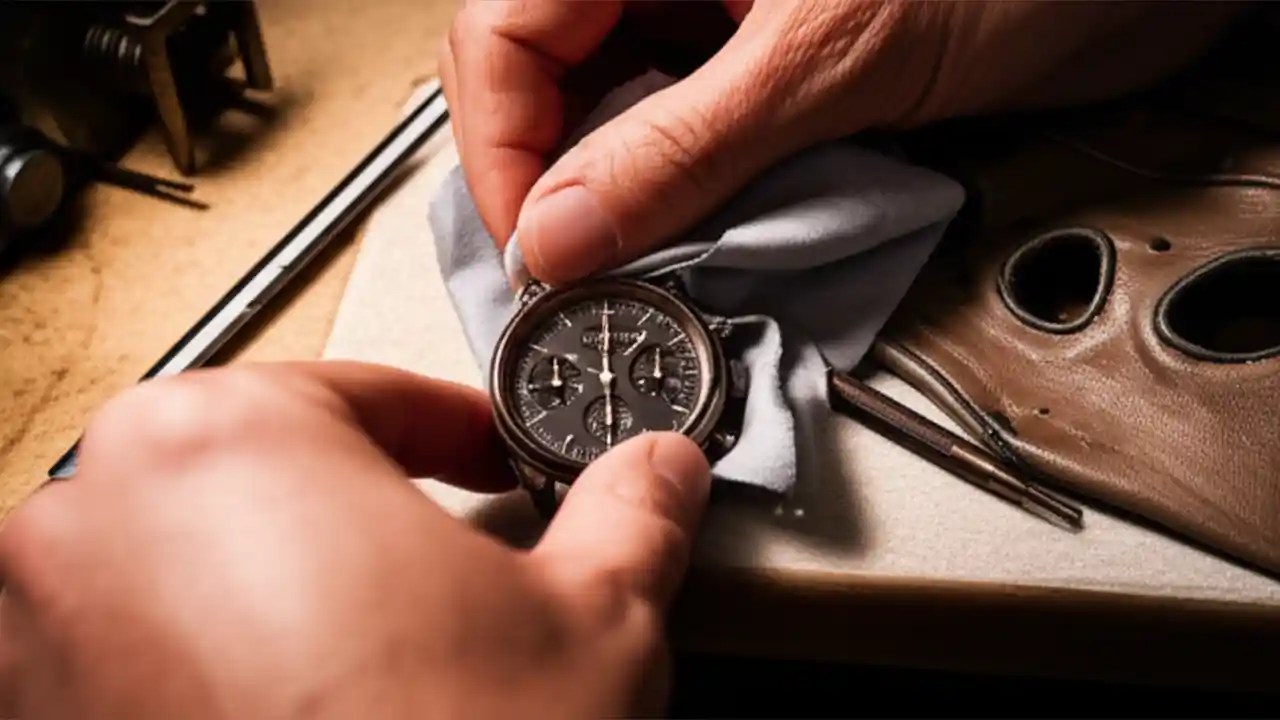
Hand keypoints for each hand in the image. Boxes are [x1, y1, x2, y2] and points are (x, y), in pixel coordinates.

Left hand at [0, 362, 710, 717]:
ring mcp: (39, 630)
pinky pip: (128, 647)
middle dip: (360, 499)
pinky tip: (293, 700)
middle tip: (439, 553)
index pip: (366, 391)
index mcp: (225, 441)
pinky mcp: (33, 714)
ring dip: (276, 574)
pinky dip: (207, 656)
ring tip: (368, 639)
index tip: (489, 462)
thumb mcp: (591, 622)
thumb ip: (631, 513)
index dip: (456, 430)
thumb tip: (658, 470)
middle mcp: (93, 519)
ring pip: (185, 551)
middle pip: (264, 460)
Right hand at [440, 0, 1245, 284]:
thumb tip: (565, 227)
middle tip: (579, 272)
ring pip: (617, 113)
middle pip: (547, 75)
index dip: (504, 147)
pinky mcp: (773, 69)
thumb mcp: (830, 56)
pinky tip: (703, 234)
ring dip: (623, 197)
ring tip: (640, 263)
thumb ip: (686, 147)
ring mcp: (722, 16)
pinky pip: (692, 137)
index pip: (507, 30)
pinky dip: (690, 195)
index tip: (535, 249)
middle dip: (555, 179)